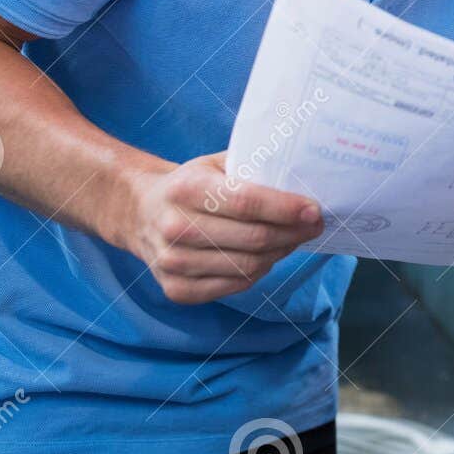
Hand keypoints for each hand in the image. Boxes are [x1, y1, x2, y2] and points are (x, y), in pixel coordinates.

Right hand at [115, 152, 324, 303]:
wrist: (138, 212)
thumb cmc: (189, 185)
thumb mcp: (213, 164)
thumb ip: (251, 168)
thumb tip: (303, 178)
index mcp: (186, 189)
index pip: (247, 203)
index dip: (286, 209)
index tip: (315, 211)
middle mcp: (175, 227)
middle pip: (253, 239)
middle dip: (293, 233)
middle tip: (314, 226)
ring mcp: (172, 263)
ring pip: (247, 267)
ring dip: (280, 253)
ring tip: (293, 240)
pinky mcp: (175, 289)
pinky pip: (234, 286)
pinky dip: (258, 273)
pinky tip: (267, 257)